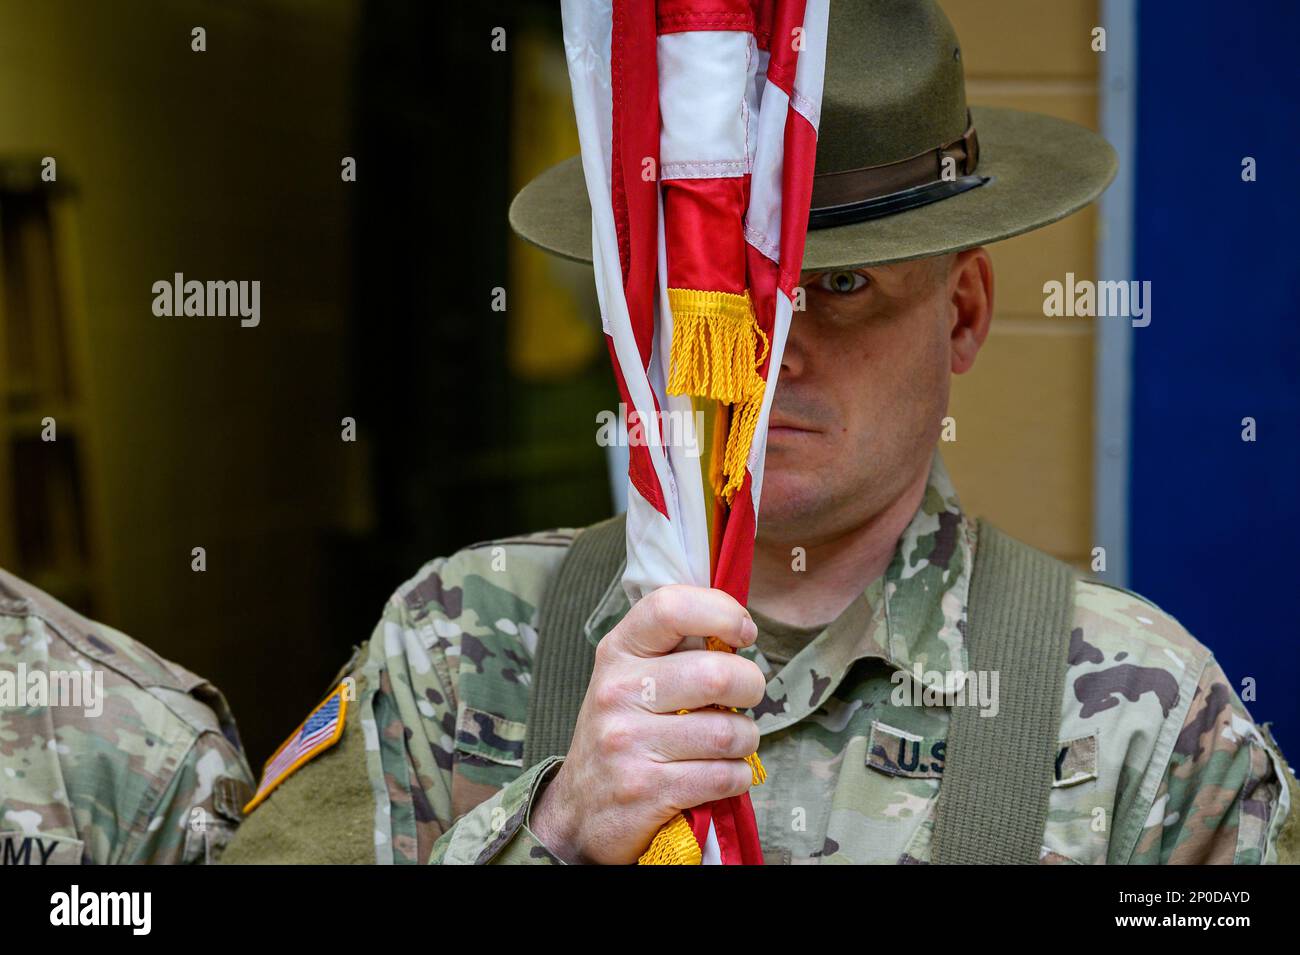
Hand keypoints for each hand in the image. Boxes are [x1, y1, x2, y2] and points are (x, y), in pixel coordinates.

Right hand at [530, 585, 765, 863]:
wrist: (577, 810)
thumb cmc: (621, 732)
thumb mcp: (629, 677)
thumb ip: (674, 649)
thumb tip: (738, 628)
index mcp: (618, 653)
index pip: (671, 608)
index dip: (722, 612)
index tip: (744, 633)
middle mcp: (618, 692)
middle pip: (717, 673)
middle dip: (751, 686)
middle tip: (745, 698)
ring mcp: (628, 743)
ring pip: (728, 732)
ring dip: (746, 740)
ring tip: (732, 743)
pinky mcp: (646, 790)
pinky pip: (723, 776)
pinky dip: (738, 776)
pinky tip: (723, 774)